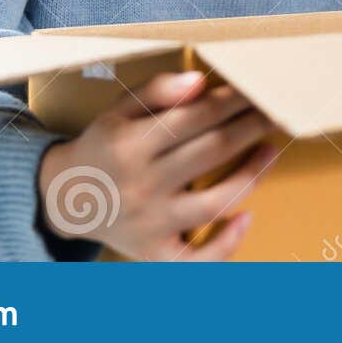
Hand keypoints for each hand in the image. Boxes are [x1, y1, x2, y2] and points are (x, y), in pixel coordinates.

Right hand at [36, 70, 278, 259]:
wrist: (65, 200)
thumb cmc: (105, 146)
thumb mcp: (118, 110)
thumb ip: (156, 91)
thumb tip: (199, 83)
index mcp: (130, 144)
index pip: (195, 116)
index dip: (232, 101)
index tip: (257, 89)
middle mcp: (141, 185)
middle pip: (211, 152)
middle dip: (250, 128)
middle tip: (277, 113)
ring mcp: (149, 224)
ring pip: (213, 202)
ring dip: (251, 174)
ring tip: (271, 150)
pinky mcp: (154, 254)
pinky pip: (196, 259)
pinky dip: (226, 244)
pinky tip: (248, 217)